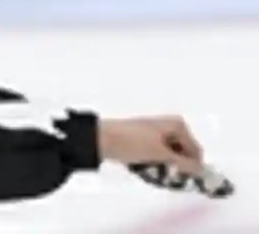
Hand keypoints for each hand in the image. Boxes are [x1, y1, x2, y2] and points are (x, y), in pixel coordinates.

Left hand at [99, 116, 234, 198]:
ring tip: (148, 170)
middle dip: (175, 168)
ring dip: (162, 168)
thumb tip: (204, 172)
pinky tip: (140, 167)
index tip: (179, 178)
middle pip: (183, 155)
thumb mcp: (161, 155)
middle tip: (161, 174)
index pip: (196, 152)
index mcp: (177, 125)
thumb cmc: (132, 143)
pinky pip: (156, 157)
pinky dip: (151, 164)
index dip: (191, 168)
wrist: (99, 138)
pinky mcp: (143, 141)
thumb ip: (185, 164)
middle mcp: (169, 126)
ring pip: (169, 158)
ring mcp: (156, 133)